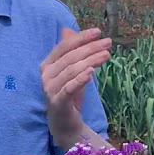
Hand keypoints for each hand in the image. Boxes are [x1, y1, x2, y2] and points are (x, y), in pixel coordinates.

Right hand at [41, 28, 110, 145]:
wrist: (66, 124)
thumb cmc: (69, 96)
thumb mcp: (72, 72)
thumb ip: (71, 53)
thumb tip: (68, 30)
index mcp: (48, 64)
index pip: (64, 46)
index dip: (81, 38)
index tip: (98, 32)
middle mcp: (46, 75)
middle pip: (70, 57)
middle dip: (90, 48)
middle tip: (108, 43)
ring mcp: (50, 89)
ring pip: (71, 70)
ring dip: (91, 61)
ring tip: (106, 55)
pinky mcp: (57, 102)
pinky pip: (69, 88)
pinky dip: (80, 78)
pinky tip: (92, 71)